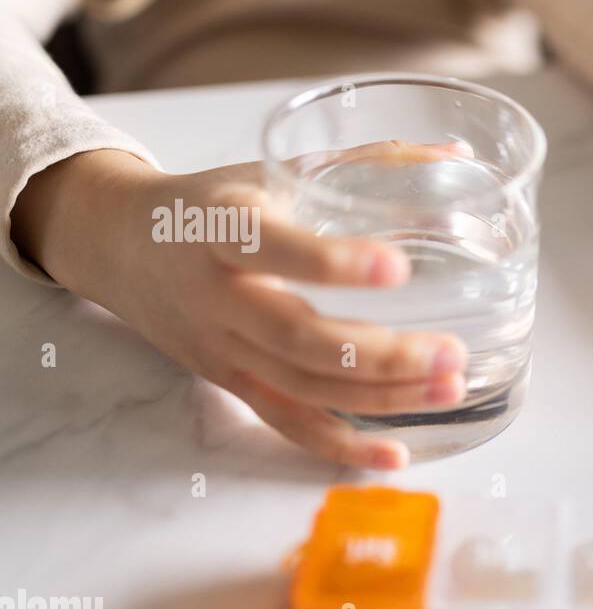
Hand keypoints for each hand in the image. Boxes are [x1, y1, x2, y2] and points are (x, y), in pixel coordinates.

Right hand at [12, 148, 468, 468]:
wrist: (120, 245)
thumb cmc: (214, 201)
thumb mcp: (272, 169)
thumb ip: (364, 162)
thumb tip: (457, 153)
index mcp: (223, 226)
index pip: (270, 246)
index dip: (330, 262)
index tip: (398, 264)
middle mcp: (217, 294)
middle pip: (297, 337)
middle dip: (381, 354)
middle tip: (451, 353)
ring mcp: (222, 347)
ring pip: (301, 387)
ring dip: (381, 398)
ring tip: (449, 389)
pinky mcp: (230, 383)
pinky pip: (287, 423)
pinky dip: (340, 445)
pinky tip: (395, 456)